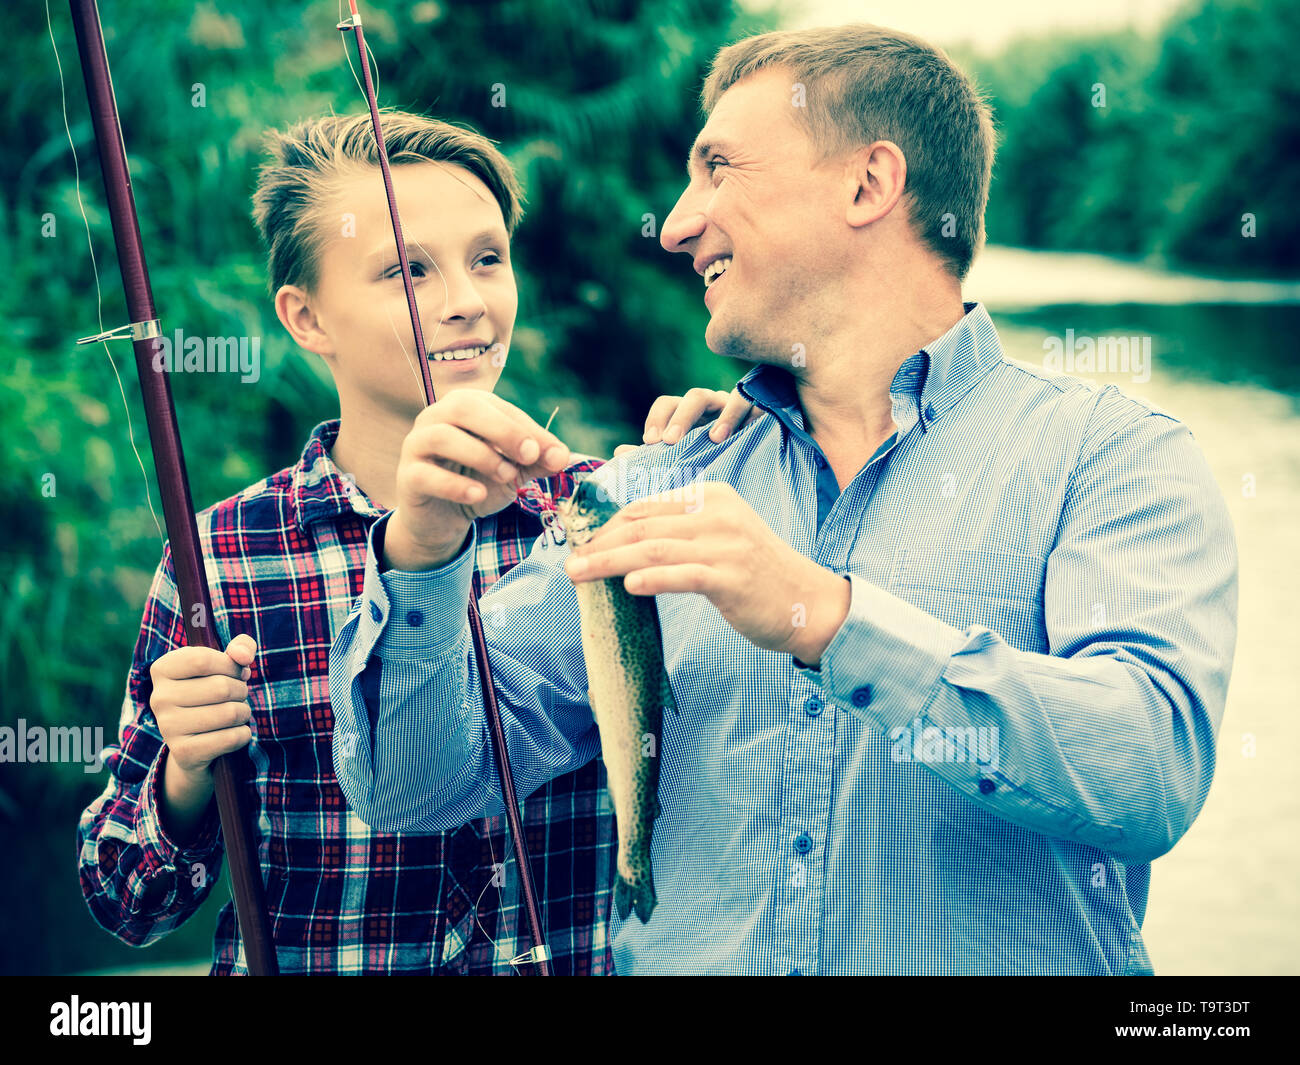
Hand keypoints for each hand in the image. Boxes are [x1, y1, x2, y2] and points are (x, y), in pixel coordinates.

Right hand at [150, 634, 255, 775]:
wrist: (195, 744)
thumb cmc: (213, 693)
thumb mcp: (226, 664)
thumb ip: (241, 647)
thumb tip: (243, 656)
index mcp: (162, 669)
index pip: (202, 659)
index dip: (230, 665)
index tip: (235, 671)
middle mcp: (159, 698)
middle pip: (221, 687)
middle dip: (242, 690)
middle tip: (238, 696)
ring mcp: (168, 727)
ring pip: (230, 713)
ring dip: (244, 712)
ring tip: (236, 713)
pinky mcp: (184, 752)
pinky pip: (231, 738)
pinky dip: (243, 734)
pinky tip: (234, 733)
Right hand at [386, 391, 570, 569]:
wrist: (444, 520)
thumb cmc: (478, 482)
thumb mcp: (513, 471)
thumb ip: (536, 461)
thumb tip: (562, 456)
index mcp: (466, 406)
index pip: (498, 407)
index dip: (527, 428)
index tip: (553, 453)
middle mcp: (436, 417)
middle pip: (464, 407)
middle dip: (502, 430)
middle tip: (529, 455)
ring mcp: (417, 444)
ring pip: (442, 436)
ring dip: (480, 455)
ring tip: (506, 476)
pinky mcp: (407, 476)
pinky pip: (425, 474)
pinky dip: (454, 484)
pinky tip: (478, 494)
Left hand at [563, 482, 849, 665]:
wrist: (807, 601)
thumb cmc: (756, 573)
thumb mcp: (721, 536)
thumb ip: (680, 531)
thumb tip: (624, 542)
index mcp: (713, 496)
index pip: (646, 506)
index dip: (608, 525)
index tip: (582, 543)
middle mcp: (718, 513)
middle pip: (643, 525)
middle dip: (601, 544)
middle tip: (571, 562)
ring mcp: (726, 544)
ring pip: (653, 549)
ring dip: (609, 562)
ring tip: (580, 574)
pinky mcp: (731, 577)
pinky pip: (682, 575)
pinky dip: (651, 579)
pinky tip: (627, 587)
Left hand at [612, 387, 759, 457]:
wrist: (760, 465)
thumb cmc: (715, 462)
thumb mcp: (684, 461)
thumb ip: (654, 457)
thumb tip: (618, 452)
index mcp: (690, 415)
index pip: (667, 404)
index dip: (657, 418)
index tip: (649, 442)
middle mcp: (713, 406)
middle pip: (694, 397)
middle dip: (681, 417)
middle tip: (669, 442)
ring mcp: (740, 406)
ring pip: (727, 397)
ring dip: (720, 416)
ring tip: (713, 439)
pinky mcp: (764, 412)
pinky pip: (755, 405)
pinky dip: (745, 416)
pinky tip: (740, 433)